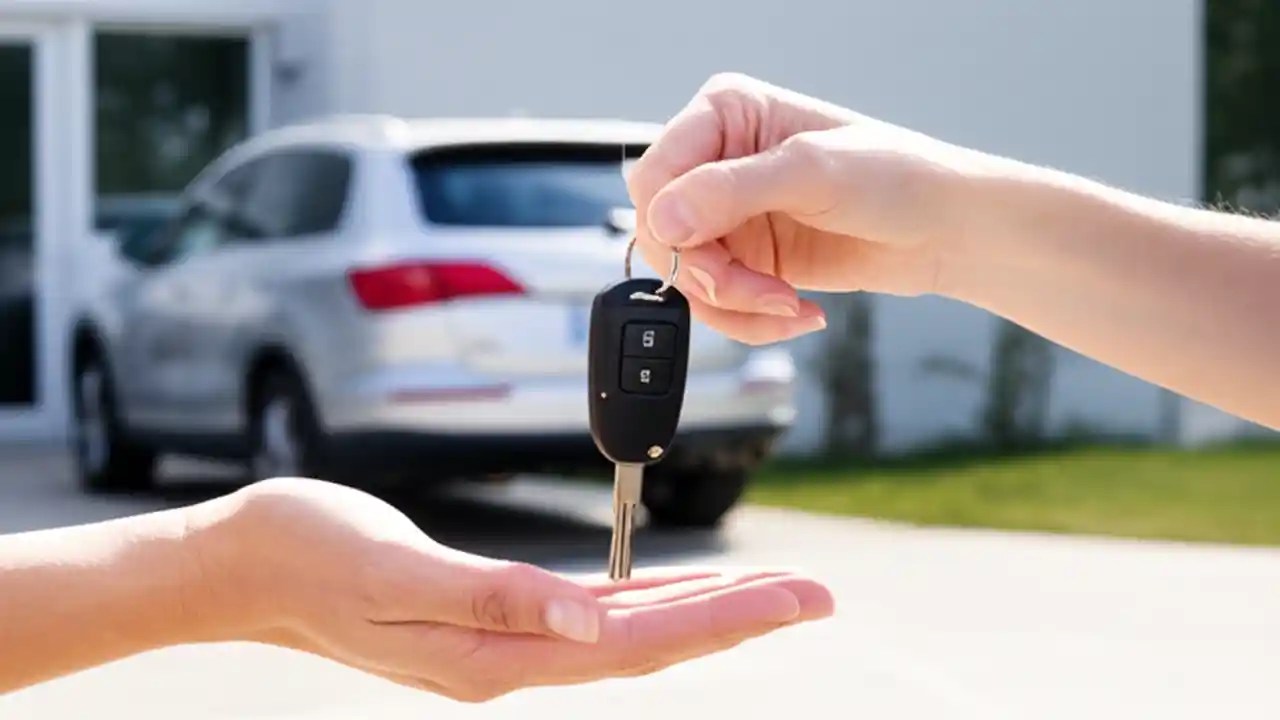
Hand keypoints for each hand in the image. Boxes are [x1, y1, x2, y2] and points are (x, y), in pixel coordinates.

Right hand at [184, 478, 832, 702]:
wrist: (243, 567)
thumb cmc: (308, 556)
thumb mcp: (393, 571)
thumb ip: (491, 597)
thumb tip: (589, 621)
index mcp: (497, 656)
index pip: (639, 643)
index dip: (727, 619)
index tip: (801, 598)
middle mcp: (511, 661)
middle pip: (652, 643)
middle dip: (741, 617)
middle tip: (820, 594)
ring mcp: (502, 645)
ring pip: (630, 632)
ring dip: (704, 609)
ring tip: (772, 593)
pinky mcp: (490, 617)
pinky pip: (591, 615)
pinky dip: (645, 601)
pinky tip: (673, 592)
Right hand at [628, 72, 1006, 344]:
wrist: (946, 231)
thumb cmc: (898, 178)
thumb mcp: (813, 173)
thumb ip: (732, 191)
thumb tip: (663, 219)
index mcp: (725, 115)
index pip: (658, 172)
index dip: (670, 221)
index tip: (708, 255)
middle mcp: (718, 162)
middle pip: (660, 230)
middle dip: (707, 273)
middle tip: (758, 290)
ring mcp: (730, 214)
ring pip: (685, 274)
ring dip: (731, 304)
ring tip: (786, 305)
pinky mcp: (747, 258)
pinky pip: (716, 301)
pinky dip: (747, 319)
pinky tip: (793, 311)